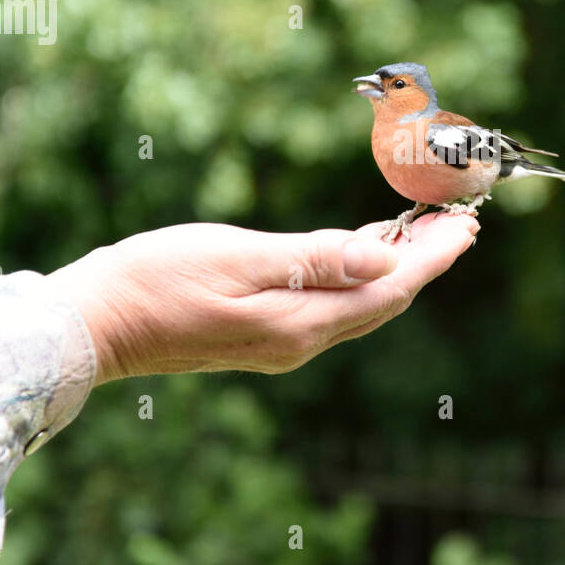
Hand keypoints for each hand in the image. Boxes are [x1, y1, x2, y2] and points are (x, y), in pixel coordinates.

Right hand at [44, 214, 479, 384]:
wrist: (95, 324)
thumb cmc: (157, 279)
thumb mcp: (239, 259)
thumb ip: (316, 259)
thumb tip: (388, 259)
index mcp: (300, 322)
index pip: (390, 288)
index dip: (433, 256)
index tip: (468, 224)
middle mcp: (300, 341)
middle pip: (384, 299)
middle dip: (426, 260)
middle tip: (460, 221)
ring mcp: (282, 343)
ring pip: (360, 303)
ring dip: (397, 266)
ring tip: (427, 229)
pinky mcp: (264, 335)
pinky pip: (332, 305)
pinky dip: (359, 275)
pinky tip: (365, 250)